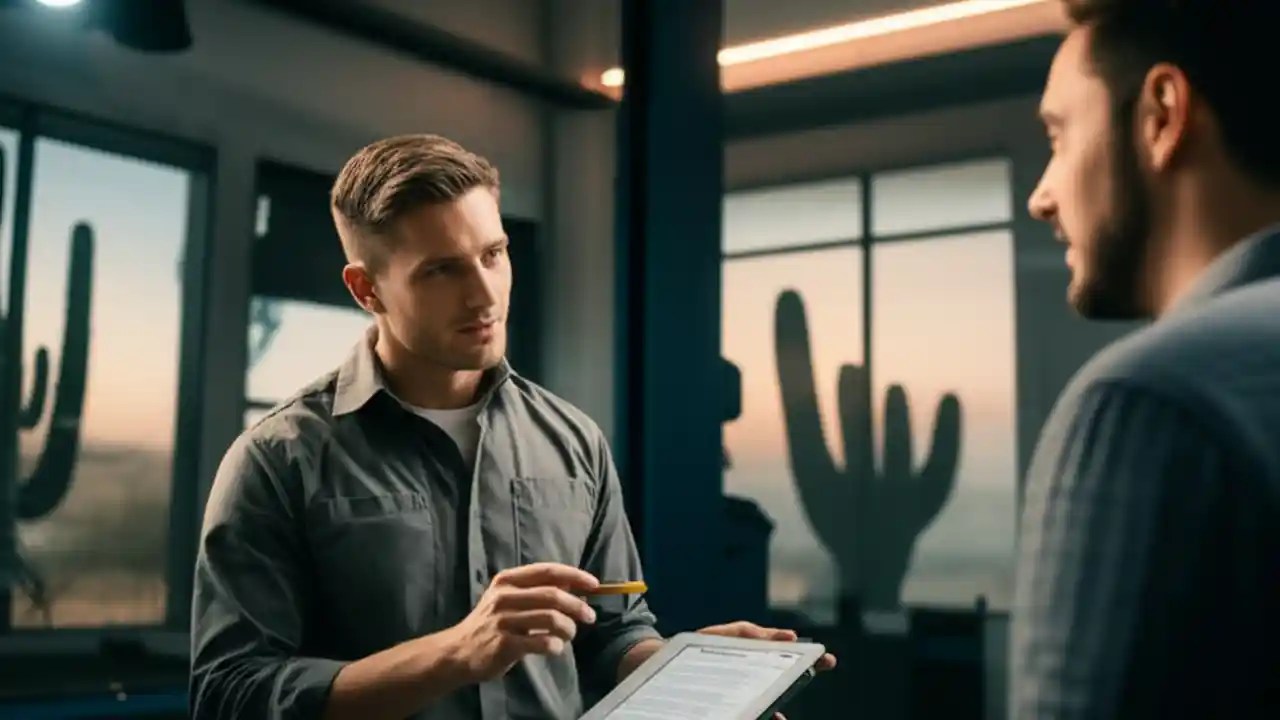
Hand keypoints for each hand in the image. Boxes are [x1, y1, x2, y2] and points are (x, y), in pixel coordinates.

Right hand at [443, 562, 599, 682]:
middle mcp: (504, 596)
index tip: (594, 584)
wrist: (458, 652)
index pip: (548, 571)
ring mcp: (503, 620)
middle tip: (589, 617)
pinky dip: (554, 645)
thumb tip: (574, 587)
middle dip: (577, 606)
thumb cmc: (491, 624)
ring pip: (550, 618)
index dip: (575, 575)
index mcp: (508, 580)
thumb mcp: (510, 600)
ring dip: (568, 628)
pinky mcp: (503, 644)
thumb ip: (538, 591)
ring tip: (570, 635)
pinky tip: (555, 648)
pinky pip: (540, 642)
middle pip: (553, 595)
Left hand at [696, 621, 837, 719]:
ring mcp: (744, 695)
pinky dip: (759, 716)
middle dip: (800, 681)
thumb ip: (756, 634)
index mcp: (760, 660)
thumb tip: (791, 637)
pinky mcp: (733, 706)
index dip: (811, 661)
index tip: (827, 660)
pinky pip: (751, 713)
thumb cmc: (701, 646)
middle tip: (815, 679)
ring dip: (774, 710)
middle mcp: (756, 679)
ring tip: (780, 717)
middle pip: (785, 683)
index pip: (791, 660)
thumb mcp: (730, 634)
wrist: (664, 661)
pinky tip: (766, 718)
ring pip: (767, 705)